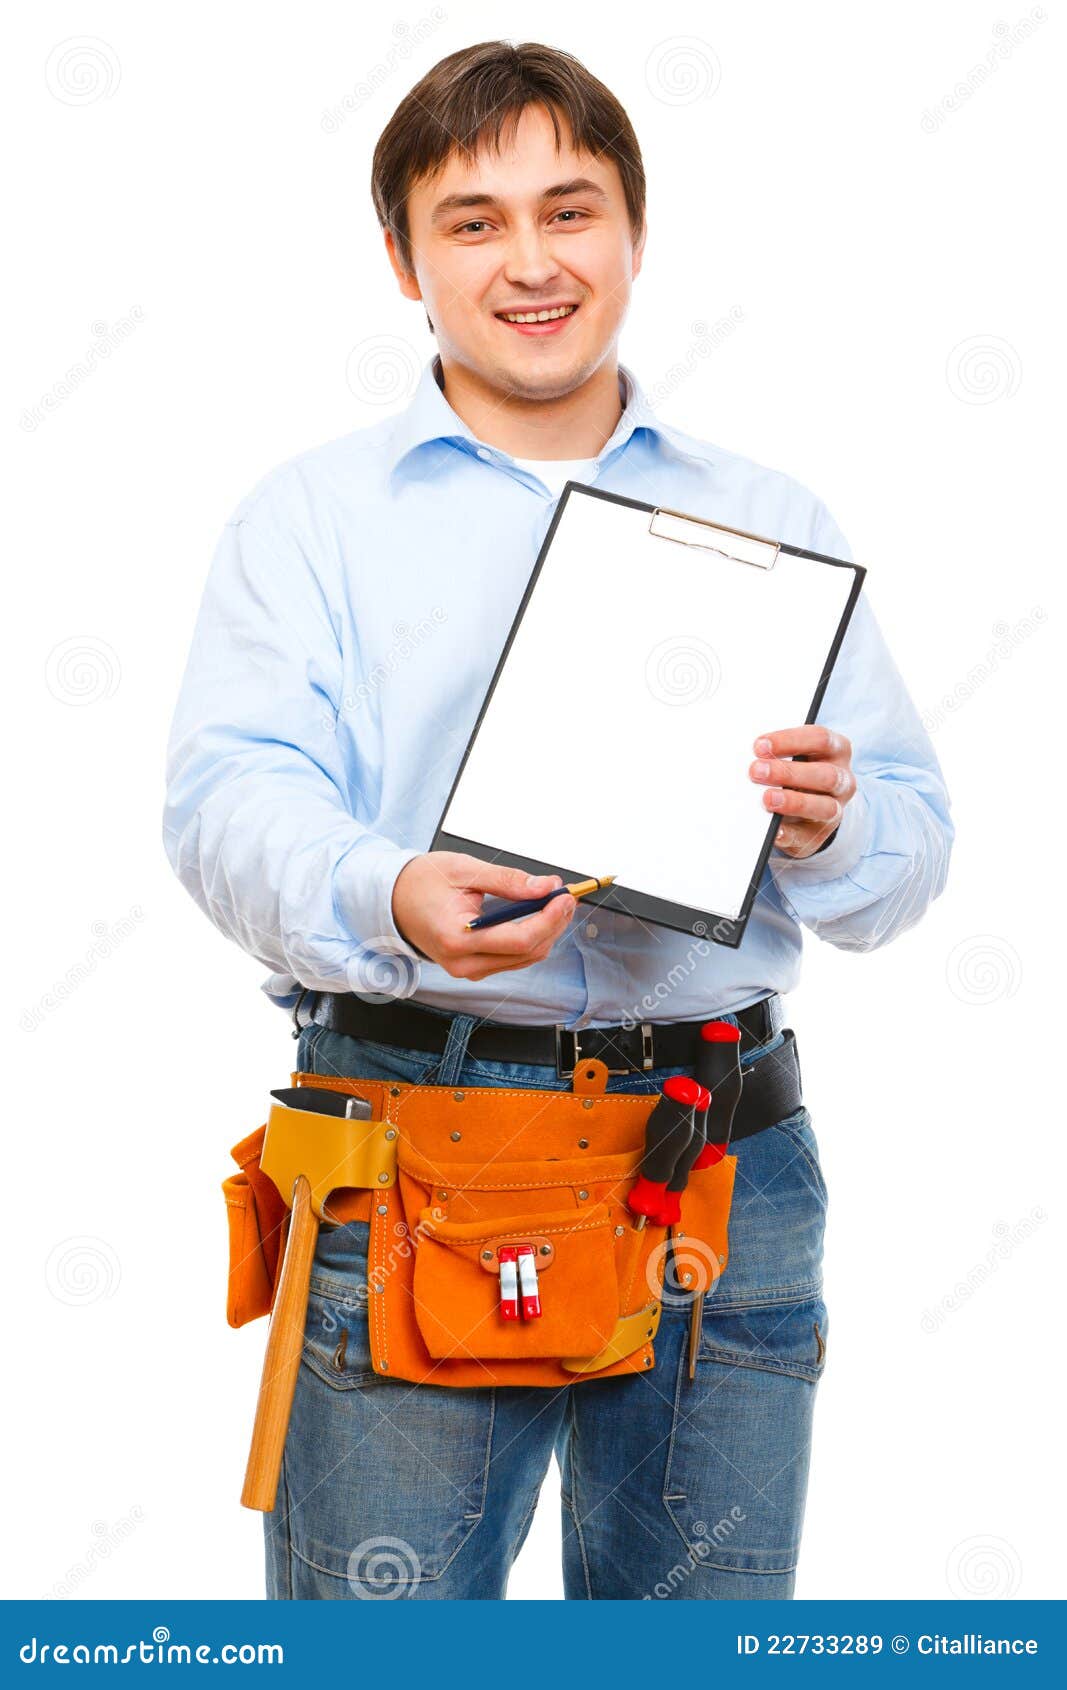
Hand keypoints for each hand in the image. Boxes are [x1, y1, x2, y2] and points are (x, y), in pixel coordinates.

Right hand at [391, 852, 575, 980]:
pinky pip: (513, 958)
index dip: (549, 919)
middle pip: (527, 953)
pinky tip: (537, 916)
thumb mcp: (465, 870)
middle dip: (553, 924)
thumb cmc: (421, 883)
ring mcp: (469, 969)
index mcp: (457, 938)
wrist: (392, 901)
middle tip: (565, 895)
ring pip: (524, 959)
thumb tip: (544, 886)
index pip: (519, 940)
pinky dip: (531, 938)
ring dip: (545, 932)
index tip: (564, 897)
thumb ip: (508, 881)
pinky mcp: (474, 967)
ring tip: (554, 902)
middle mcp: (463, 962)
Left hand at [749, 726, 855, 858]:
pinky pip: (808, 837)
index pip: (820, 739)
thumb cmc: (798, 771)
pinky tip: (773, 830)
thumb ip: (777, 754)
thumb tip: (751, 756)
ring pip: (825, 806)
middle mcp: (842, 779)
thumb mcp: (794, 756)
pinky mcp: (821, 834)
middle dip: (788, 772)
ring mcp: (836, 808)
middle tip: (756, 771)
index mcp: (836, 750)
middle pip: (825, 774)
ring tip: (767, 799)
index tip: (759, 746)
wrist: (809, 808)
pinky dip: (789, 833)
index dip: (790, 741)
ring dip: (794, 803)